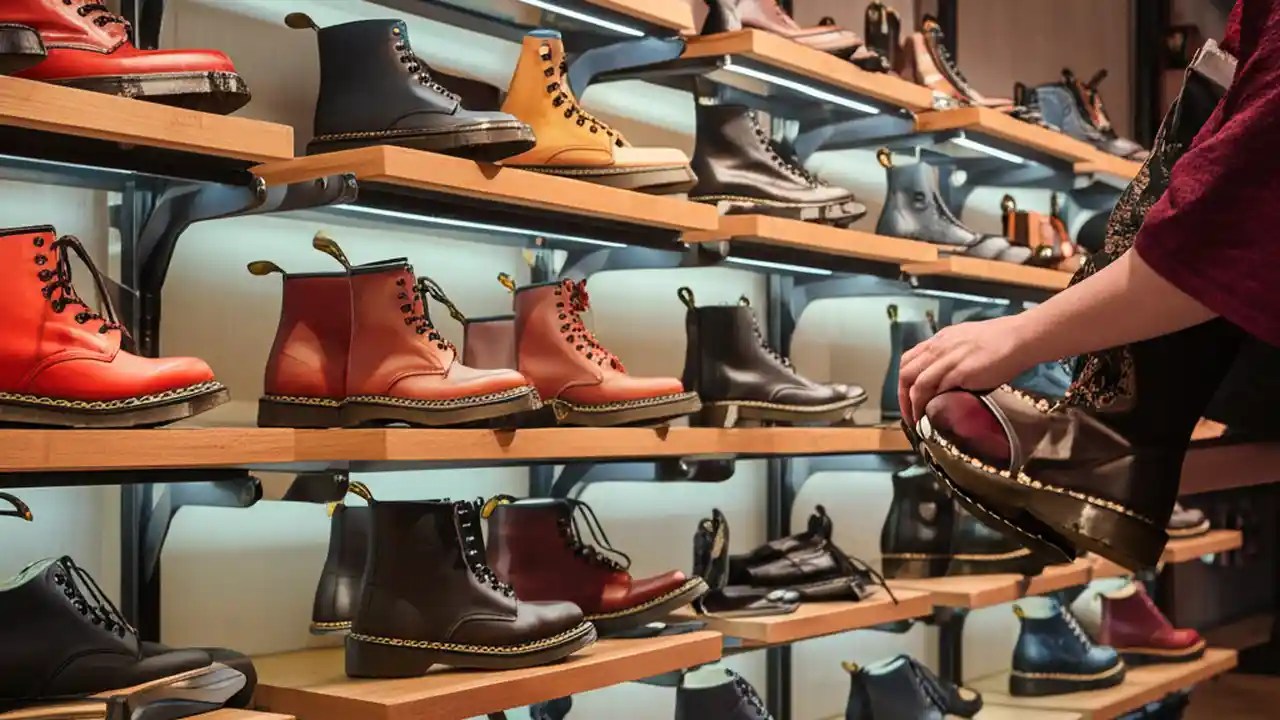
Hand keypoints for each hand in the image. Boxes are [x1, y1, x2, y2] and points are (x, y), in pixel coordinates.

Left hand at [897, 315, 1035, 428]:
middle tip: (910, 416)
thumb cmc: (999, 340)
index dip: (903, 383)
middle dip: (903, 398)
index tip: (907, 400)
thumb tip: (944, 374)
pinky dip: (931, 404)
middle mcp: (938, 348)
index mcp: (938, 341)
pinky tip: (933, 415)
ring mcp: (948, 360)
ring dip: (914, 405)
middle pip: (906, 374)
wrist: (1019, 337)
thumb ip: (951, 355)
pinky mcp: (960, 372)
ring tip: (918, 421)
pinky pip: (937, 389)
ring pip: (917, 384)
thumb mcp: (965, 341)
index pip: (908, 361)